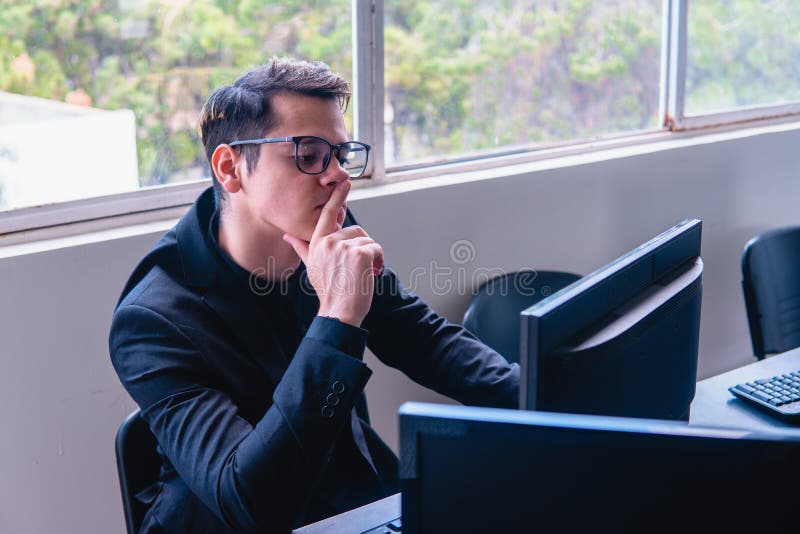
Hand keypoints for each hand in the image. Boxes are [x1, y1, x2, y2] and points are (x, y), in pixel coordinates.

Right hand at [283, 180, 383, 326]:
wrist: (339, 310)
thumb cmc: (329, 291)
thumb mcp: (312, 266)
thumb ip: (302, 247)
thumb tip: (288, 236)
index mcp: (317, 243)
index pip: (327, 215)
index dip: (337, 198)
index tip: (344, 182)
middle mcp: (328, 242)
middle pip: (356, 231)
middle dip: (363, 247)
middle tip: (360, 268)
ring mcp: (344, 246)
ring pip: (367, 240)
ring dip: (371, 256)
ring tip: (364, 273)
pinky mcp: (359, 252)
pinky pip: (376, 247)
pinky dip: (378, 260)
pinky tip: (371, 273)